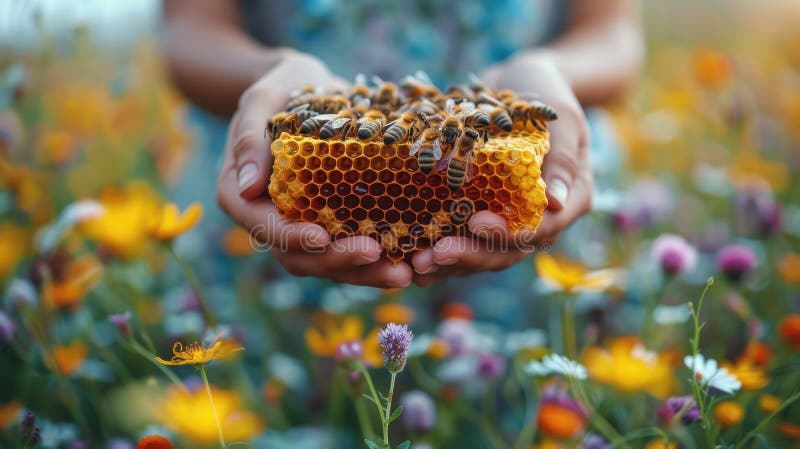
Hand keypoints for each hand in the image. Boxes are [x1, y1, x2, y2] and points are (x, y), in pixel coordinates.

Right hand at [217, 52, 412, 286]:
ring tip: (403, 274)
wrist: (313, 88)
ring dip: (363, 273)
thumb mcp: (261, 99)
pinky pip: (352, 249)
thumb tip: (247, 185)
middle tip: (376, 255)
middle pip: (298, 256)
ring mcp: (304, 225)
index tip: (323, 238)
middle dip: (336, 261)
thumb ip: (249, 137)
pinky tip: (411, 262)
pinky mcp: (335, 224)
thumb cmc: (283, 88)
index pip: (262, 225)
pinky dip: (379, 260)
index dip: (291, 237)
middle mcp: (271, 219)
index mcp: (243, 194)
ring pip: (328, 262)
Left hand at [411, 53, 592, 285]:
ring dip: (450, 263)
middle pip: (508, 250)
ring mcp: (509, 220)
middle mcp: (541, 219)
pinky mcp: (482, 216)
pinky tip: (411, 263)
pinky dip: (439, 254)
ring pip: (483, 254)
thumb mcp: (560, 117)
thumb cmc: (544, 93)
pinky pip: (463, 241)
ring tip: (417, 264)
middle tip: (435, 255)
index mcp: (569, 199)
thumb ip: (562, 159)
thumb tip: (558, 204)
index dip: (508, 232)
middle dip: (471, 255)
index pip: (542, 229)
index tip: (476, 223)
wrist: (516, 83)